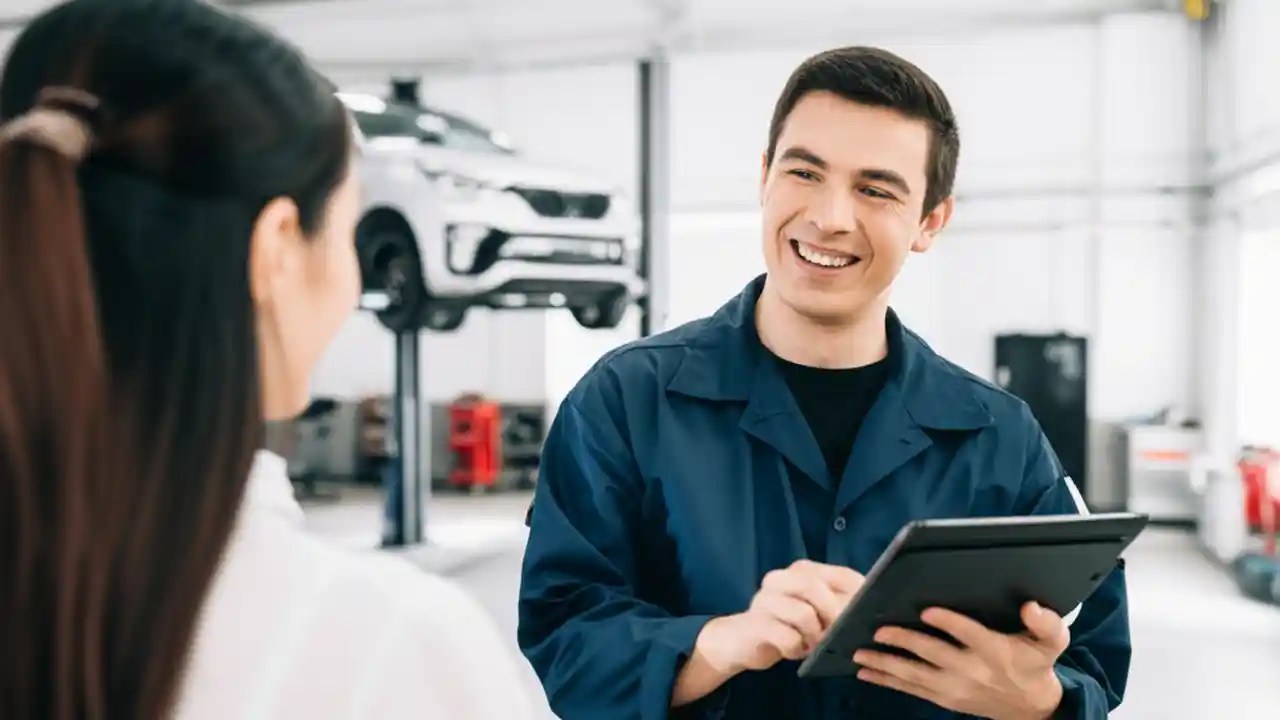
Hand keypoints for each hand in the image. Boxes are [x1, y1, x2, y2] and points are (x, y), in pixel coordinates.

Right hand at [697, 559, 863, 674]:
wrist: (742, 641)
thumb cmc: (787, 626)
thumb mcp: (816, 612)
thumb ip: (839, 604)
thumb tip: (871, 608)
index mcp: (802, 570)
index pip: (842, 575)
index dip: (857, 597)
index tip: (860, 618)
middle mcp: (781, 578)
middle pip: (815, 587)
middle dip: (832, 615)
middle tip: (833, 635)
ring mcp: (765, 599)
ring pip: (803, 614)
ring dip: (814, 637)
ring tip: (812, 645)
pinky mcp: (755, 623)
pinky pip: (786, 637)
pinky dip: (795, 648)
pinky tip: (793, 651)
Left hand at [853, 602, 1067, 719]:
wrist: (1031, 707)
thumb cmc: (1036, 663)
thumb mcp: (1052, 643)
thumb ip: (1046, 623)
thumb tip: (1030, 606)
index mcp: (995, 651)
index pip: (969, 634)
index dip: (949, 622)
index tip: (927, 610)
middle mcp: (972, 670)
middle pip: (933, 654)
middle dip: (905, 641)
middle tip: (879, 629)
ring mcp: (954, 687)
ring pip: (915, 675)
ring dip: (886, 663)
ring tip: (859, 652)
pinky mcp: (943, 698)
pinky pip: (911, 689)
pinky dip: (887, 680)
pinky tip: (865, 671)